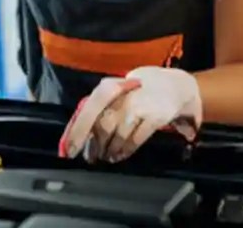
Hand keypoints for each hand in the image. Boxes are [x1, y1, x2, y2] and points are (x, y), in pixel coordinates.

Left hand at [58, 66, 201, 163]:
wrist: (173, 85)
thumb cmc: (137, 92)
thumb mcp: (117, 94)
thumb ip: (99, 109)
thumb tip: (77, 132)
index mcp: (108, 88)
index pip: (88, 110)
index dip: (77, 131)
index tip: (69, 149)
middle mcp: (122, 96)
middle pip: (102, 125)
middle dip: (94, 145)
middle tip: (91, 157)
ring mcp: (139, 106)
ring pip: (118, 135)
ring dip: (110, 149)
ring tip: (107, 156)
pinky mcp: (155, 117)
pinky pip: (136, 139)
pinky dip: (126, 150)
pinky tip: (121, 155)